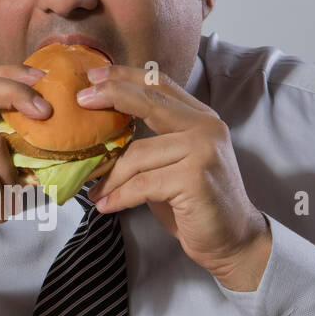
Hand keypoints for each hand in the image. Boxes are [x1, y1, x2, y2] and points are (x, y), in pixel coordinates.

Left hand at [79, 64, 271, 290]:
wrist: (233, 239)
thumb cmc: (196, 204)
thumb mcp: (175, 164)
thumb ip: (152, 143)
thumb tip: (103, 136)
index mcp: (201, 118)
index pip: (160, 84)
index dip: (125, 76)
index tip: (93, 76)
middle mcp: (206, 127)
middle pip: (149, 101)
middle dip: (111, 96)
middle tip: (81, 101)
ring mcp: (203, 150)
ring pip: (138, 154)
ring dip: (110, 176)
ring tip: (94, 191)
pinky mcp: (194, 178)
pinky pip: (142, 184)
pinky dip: (119, 197)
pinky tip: (106, 205)